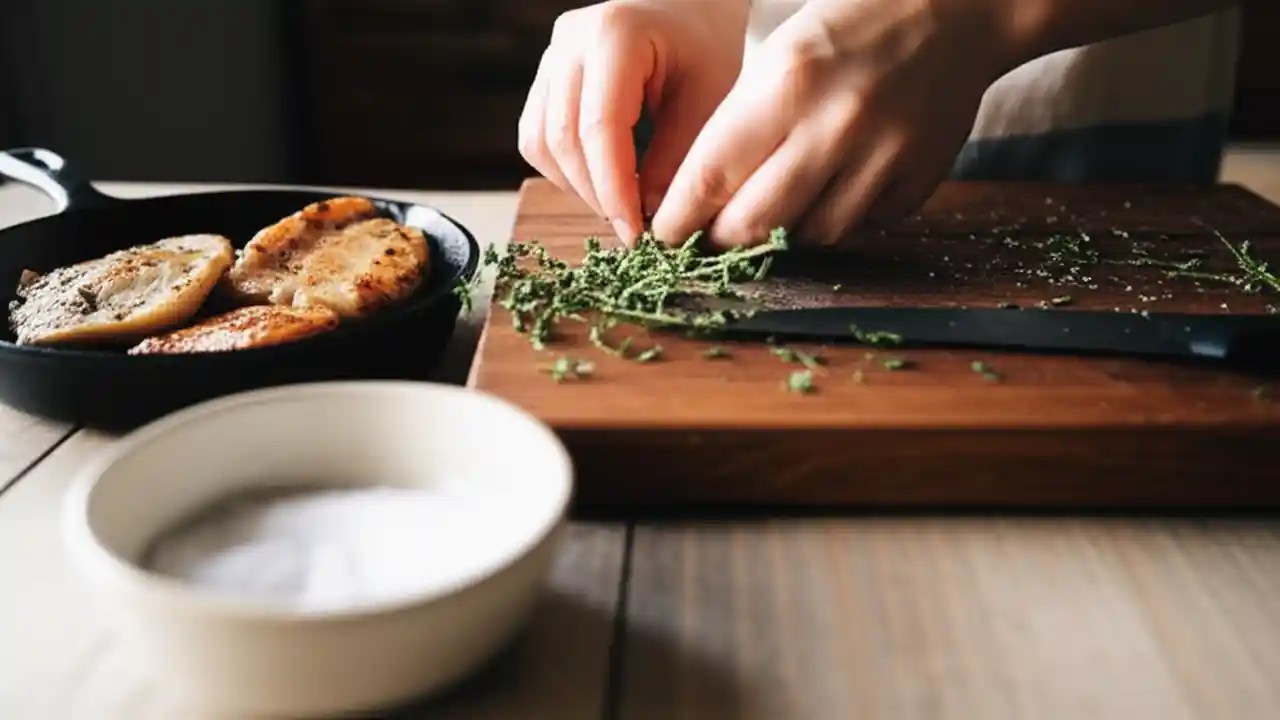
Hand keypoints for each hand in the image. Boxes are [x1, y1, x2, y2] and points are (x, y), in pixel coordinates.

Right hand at [518, 0, 748, 243]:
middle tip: (632, 227)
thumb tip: (650, 215)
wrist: (692, 8)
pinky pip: (537, 135)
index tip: (636, 232)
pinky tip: (600, 183)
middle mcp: (570, 40)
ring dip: (575, 185)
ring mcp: (552, 55)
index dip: (614, 188)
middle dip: (596, 193)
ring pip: (540, 141)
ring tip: (619, 206)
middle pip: (563, 137)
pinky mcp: (546, 75)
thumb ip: (679, 157)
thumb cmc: (707, 46)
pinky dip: (564, 169)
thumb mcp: (710, 99)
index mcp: (614, 34)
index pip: (600, 127)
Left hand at [652, 0, 1011, 247]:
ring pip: (807, 237)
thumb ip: (739, 124)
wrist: (956, 10)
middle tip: (709, 235)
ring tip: (773, 207)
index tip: (663, 235)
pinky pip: (858, 227)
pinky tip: (831, 189)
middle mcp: (835, 125)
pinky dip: (834, 218)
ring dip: (779, 234)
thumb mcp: (778, 53)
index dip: (679, 218)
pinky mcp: (916, 182)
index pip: (710, 176)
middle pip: (754, 223)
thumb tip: (698, 197)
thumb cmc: (849, 22)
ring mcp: (882, 159)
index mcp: (787, 82)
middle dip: (722, 238)